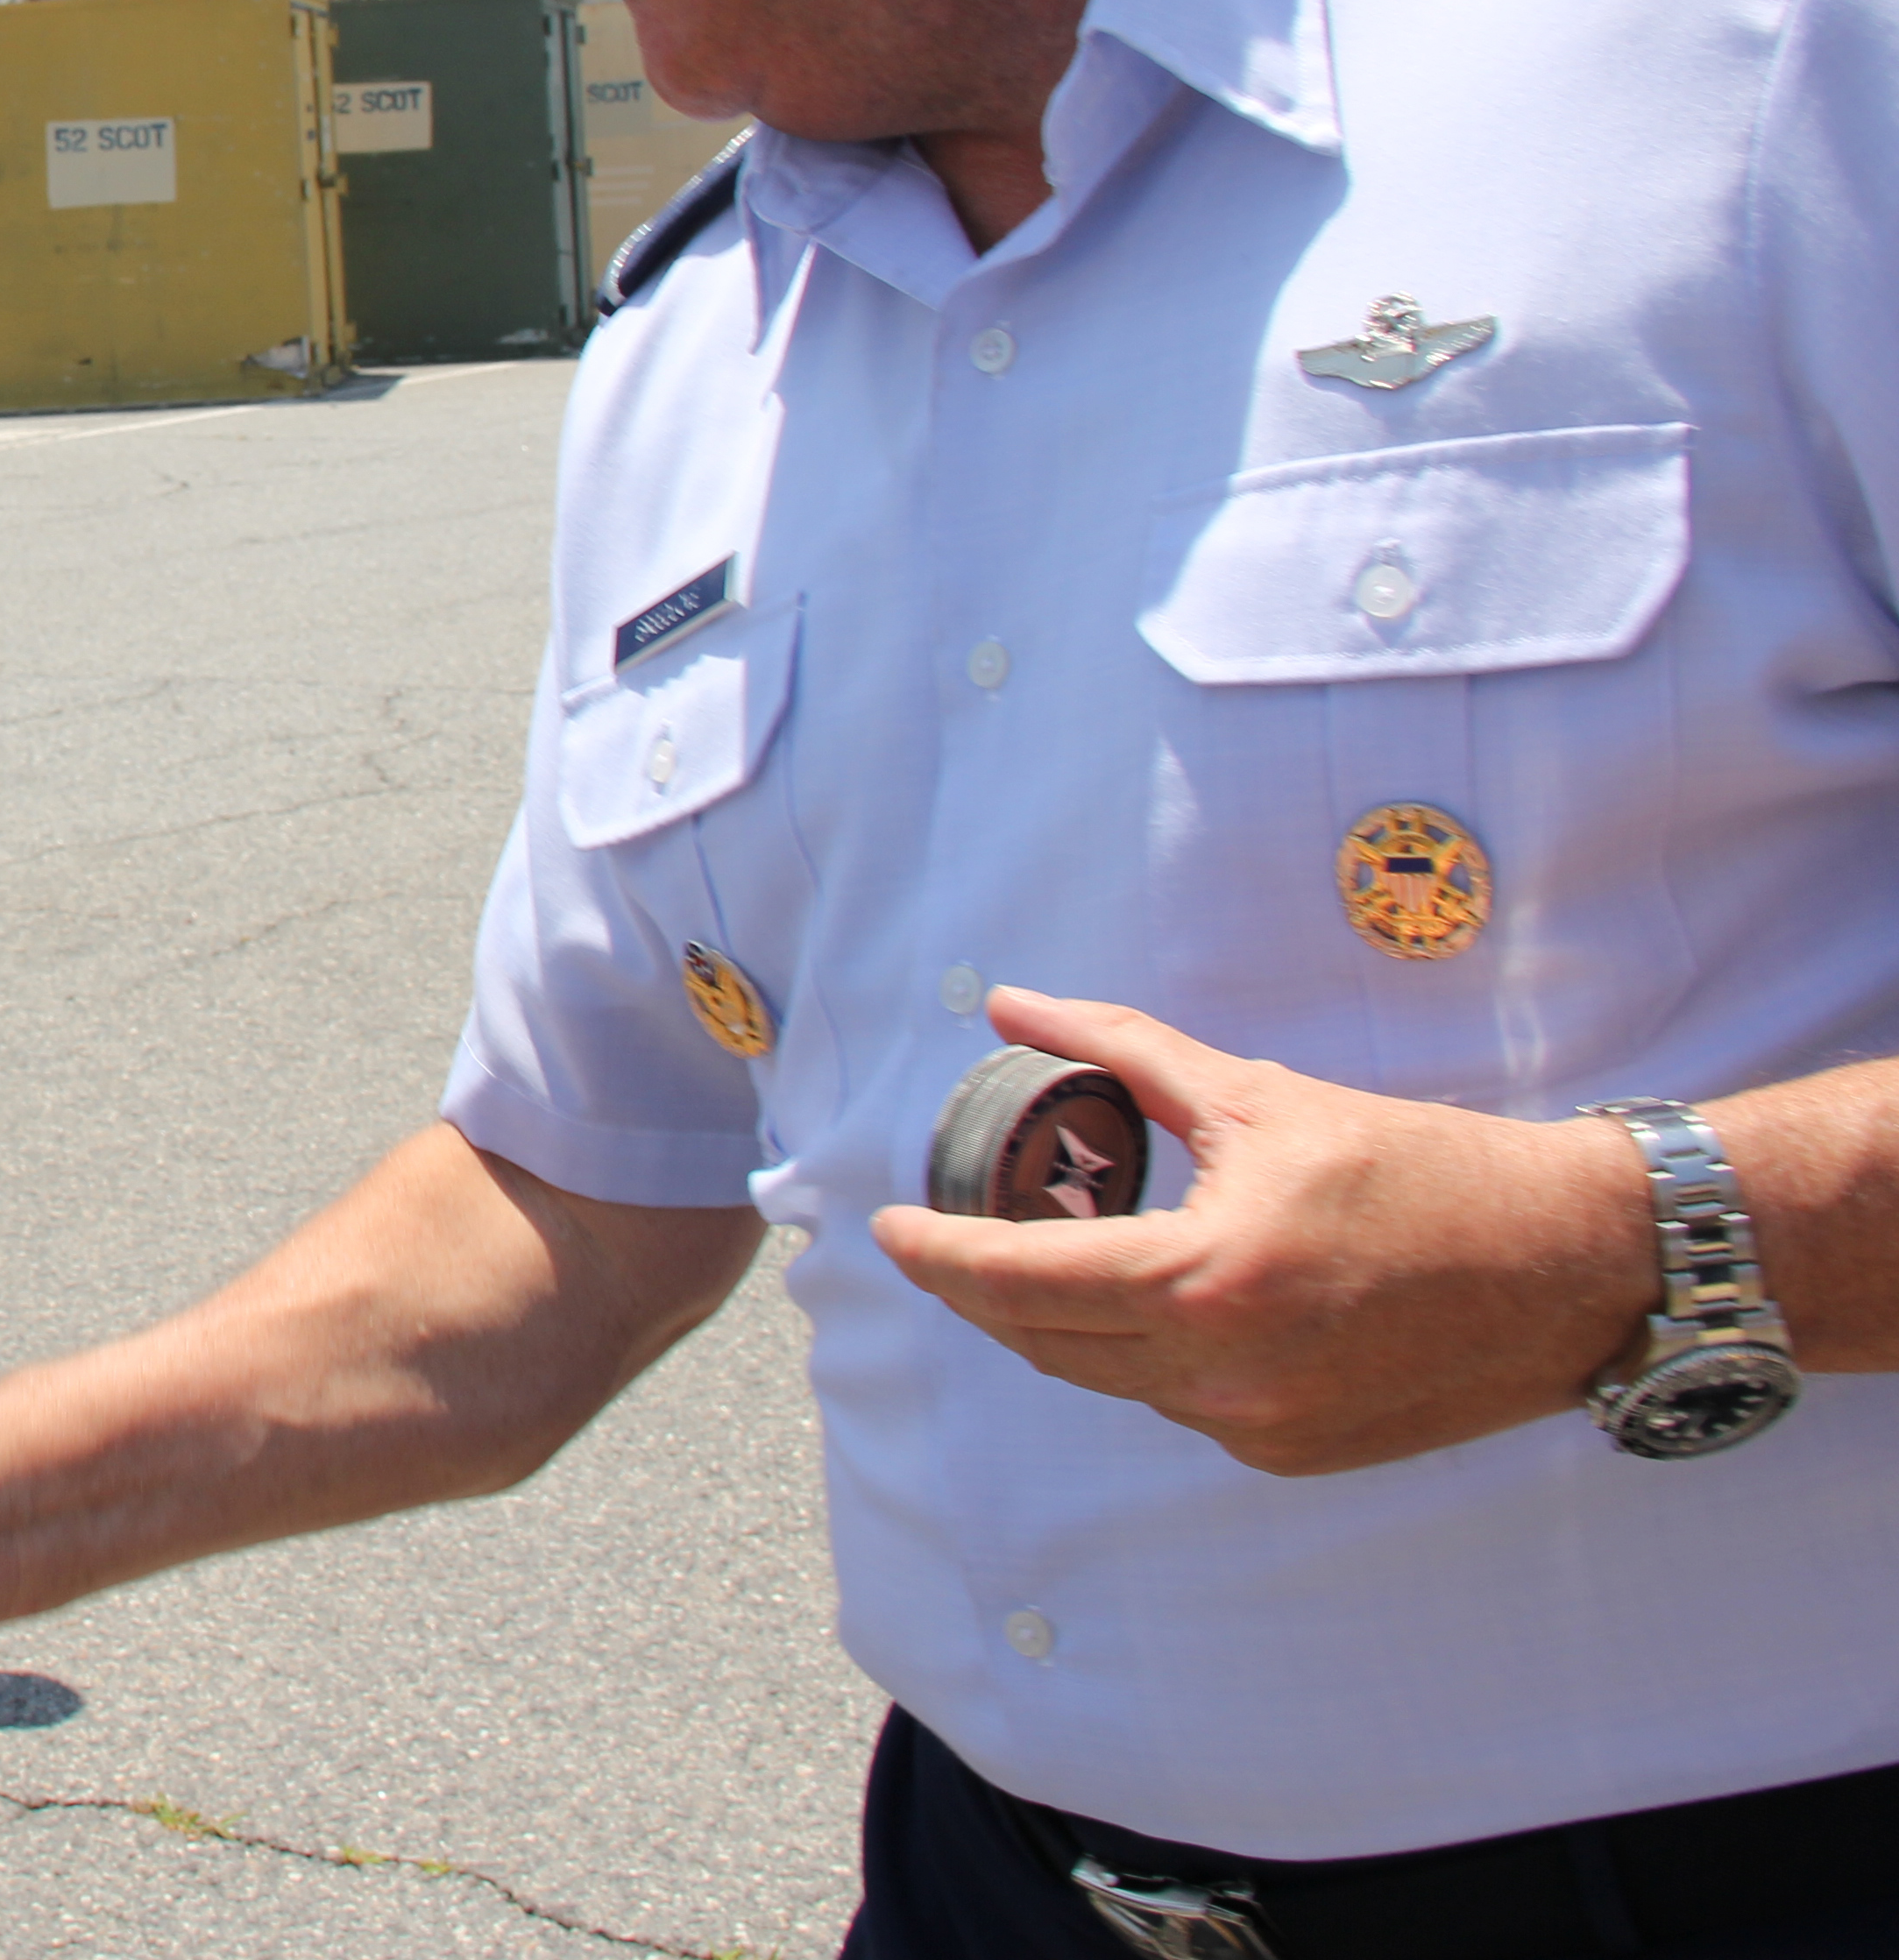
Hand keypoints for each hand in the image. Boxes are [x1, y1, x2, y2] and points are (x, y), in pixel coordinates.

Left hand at [871, 986, 1649, 1474]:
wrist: (1572, 1266)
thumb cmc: (1422, 1168)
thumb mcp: (1260, 1095)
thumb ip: (1124, 1051)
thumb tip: (1014, 1005)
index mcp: (1207, 1282)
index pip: (1022, 1279)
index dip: (939, 1256)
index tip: (887, 1228)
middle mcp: (1224, 1373)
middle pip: (1046, 1340)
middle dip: (980, 1292)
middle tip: (942, 1241)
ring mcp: (1261, 1426)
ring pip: (1109, 1380)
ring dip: (1060, 1326)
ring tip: (1036, 1262)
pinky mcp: (1297, 1453)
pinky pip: (1179, 1406)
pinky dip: (1144, 1357)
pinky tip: (1149, 1306)